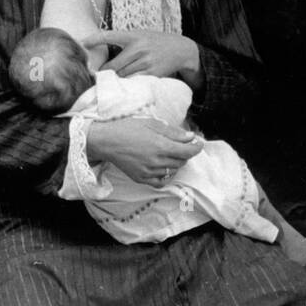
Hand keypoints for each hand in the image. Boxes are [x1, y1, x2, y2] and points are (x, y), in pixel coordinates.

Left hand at [82, 30, 200, 82]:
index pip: (109, 36)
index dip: (94, 39)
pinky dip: (127, 86)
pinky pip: (135, 82)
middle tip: (94, 78)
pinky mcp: (153, 74)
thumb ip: (125, 41)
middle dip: (103, 73)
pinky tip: (123, 88)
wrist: (181, 49)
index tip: (82, 43)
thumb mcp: (141, 34)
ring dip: (114, 82)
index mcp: (133, 36)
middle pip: (114, 66)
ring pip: (123, 76)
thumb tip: (105, 54)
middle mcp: (139, 49)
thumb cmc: (157, 41)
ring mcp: (146, 62)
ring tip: (106, 85)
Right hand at [85, 117, 202, 185]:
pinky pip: (161, 181)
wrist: (106, 141)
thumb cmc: (127, 128)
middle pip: (182, 161)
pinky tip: (163, 166)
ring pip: (173, 170)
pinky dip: (166, 175)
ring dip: (175, 162)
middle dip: (185, 152)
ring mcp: (149, 172)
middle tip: (180, 144)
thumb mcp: (151, 123)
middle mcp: (156, 162)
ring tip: (167, 151)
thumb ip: (173, 132)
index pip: (188, 152)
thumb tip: (191, 137)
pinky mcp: (142, 179)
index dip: (197, 148)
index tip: (199, 143)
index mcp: (160, 146)